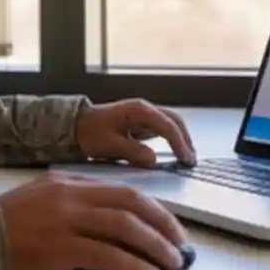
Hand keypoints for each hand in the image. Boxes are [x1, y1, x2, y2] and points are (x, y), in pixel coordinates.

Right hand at [0, 172, 188, 269]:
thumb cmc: (8, 225)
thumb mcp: (45, 199)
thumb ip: (77, 203)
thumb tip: (117, 221)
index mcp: (70, 183)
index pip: (123, 190)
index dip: (153, 208)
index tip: (170, 226)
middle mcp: (71, 197)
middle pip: (131, 203)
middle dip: (162, 224)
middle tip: (180, 243)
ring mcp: (66, 221)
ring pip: (124, 227)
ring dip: (154, 246)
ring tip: (171, 262)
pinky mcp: (60, 248)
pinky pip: (107, 255)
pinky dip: (132, 266)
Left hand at [75, 99, 196, 167]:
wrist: (77, 126)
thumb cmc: (90, 133)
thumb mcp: (108, 145)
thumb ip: (132, 152)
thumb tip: (153, 159)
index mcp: (138, 111)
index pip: (167, 126)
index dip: (179, 144)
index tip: (186, 160)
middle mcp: (145, 109)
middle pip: (174, 121)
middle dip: (186, 140)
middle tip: (191, 161)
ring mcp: (144, 115)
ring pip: (171, 123)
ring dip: (181, 139)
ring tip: (188, 159)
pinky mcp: (142, 122)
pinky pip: (163, 129)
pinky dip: (173, 139)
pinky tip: (176, 153)